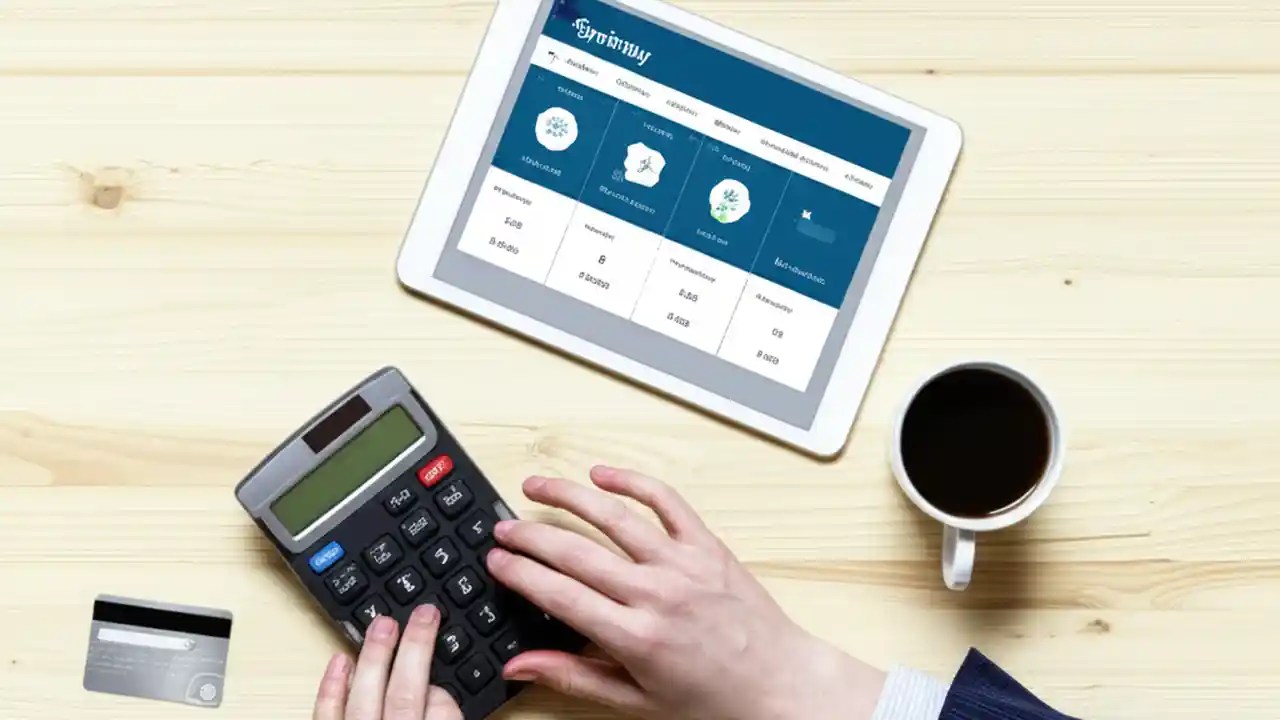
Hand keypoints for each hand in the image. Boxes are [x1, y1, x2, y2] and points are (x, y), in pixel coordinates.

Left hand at [313, 605, 462, 719]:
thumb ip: (447, 718)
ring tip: (383, 623)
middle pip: (405, 694)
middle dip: (415, 649)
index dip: (445, 688)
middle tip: (424, 613)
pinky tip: (340, 661)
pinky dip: (331, 689)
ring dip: (374, 657)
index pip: (443, 710)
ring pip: (365, 697)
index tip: (444, 678)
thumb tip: (443, 696)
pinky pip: (327, 716)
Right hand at [485, 466, 885, 719]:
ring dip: (569, 496)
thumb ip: (574, 676)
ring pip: (614, 518)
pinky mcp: (707, 546)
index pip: (561, 596)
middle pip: (576, 552)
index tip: (495, 560)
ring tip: (536, 485)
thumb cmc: (713, 698)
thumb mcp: (636, 699)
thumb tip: (520, 666)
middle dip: (530, 534)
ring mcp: (684, 564)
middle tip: (502, 527)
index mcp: (636, 637)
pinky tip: (604, 475)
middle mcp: (657, 594)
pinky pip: (666, 502)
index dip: (521, 573)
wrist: (779, 683)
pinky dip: (634, 483)